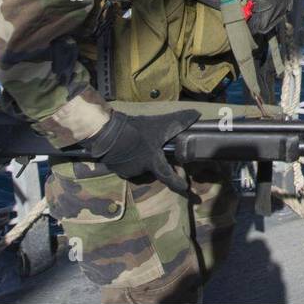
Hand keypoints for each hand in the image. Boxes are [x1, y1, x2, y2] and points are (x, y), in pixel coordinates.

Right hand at [82, 109, 199, 193]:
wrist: (107, 134)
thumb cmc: (136, 132)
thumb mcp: (160, 124)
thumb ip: (179, 121)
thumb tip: (196, 114)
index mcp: (153, 163)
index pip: (168, 177)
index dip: (177, 183)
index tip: (185, 189)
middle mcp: (140, 171)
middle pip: (152, 168)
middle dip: (154, 162)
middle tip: (153, 150)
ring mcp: (125, 170)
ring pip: (138, 166)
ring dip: (140, 158)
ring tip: (139, 144)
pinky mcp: (113, 167)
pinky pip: (125, 163)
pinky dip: (128, 157)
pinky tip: (127, 146)